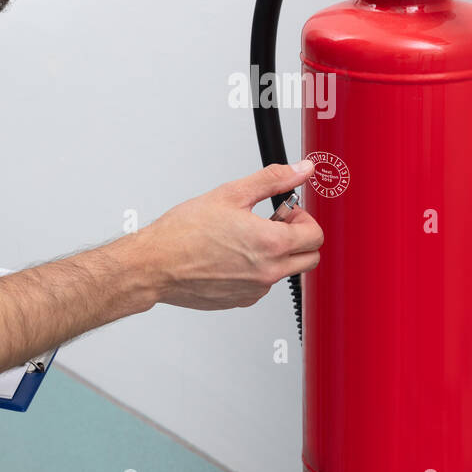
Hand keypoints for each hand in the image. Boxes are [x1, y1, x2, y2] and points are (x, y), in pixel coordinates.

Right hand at [136, 160, 322, 309]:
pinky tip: (233, 255)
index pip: (315, 235)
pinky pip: (263, 285)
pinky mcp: (241, 300)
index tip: (286, 211)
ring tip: (245, 237)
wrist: (155, 264)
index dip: (303, 217)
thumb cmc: (184, 232)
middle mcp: (268, 272)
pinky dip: (257, 270)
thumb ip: (273, 180)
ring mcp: (255, 290)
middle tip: (273, 223)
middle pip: (309, 258)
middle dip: (298, 237)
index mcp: (270, 244)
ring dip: (277, 254)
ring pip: (286, 272)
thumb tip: (300, 170)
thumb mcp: (232, 193)